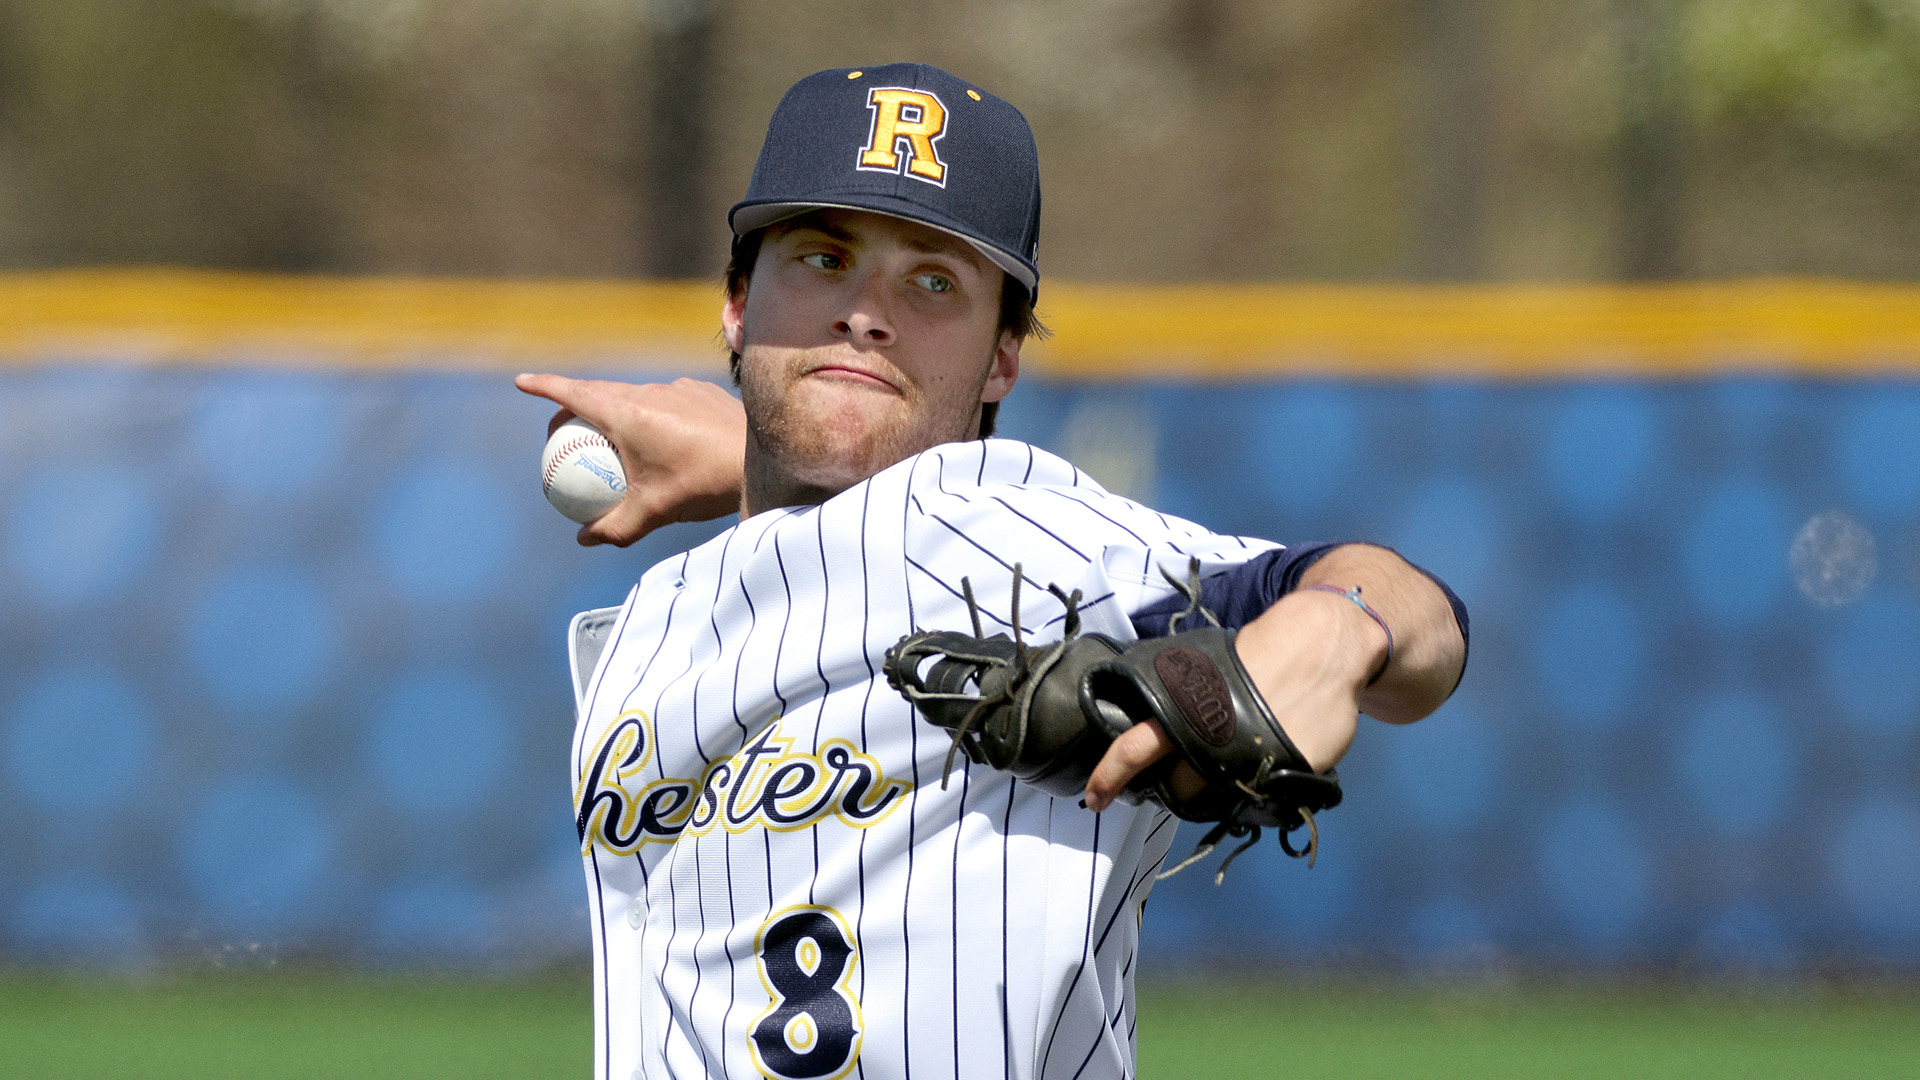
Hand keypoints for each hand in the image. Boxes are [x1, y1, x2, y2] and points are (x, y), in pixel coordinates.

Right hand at [516, 373, 746, 545]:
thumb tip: (584, 539)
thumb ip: (614, 528)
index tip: (522, 382)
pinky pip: (666, 401)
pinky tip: (667, 443)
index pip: (573, 392)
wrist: (763, 460)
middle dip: (574, 403)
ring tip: (615, 440)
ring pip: (634, 394)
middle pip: (598, 391)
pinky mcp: (701, 391)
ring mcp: (676, 388)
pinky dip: (653, 416)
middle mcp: (648, 392)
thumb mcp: (653, 512)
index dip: (544, 387)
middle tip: (563, 429)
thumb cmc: (703, 483)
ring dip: (617, 411)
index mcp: (627, 413)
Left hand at [1081, 588, 1375, 811]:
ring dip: (1216, 789)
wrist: (1320, 647)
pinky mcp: (1287, 775)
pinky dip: (1257, 785)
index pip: (1135, 749)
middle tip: (1187, 770)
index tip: (1093, 798)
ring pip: (1218, 801)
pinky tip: (1264, 759)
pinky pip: (1261, 797)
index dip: (1110, 775)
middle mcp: (1213, 742)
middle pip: (1178, 791)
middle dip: (1177, 787)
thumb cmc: (1253, 655)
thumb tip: (1143, 723)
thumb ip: (1174, 699)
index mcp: (1186, 711)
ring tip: (1230, 761)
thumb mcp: (1201, 667)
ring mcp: (1252, 763)